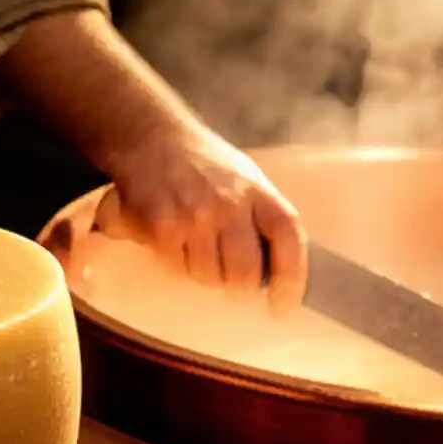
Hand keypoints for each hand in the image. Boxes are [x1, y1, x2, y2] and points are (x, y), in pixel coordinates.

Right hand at [96, 127, 308, 314]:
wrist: (150, 138)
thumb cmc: (203, 164)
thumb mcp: (246, 179)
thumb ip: (261, 217)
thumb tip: (275, 269)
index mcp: (258, 191)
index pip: (288, 238)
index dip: (292, 278)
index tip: (282, 304)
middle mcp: (228, 204)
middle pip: (245, 273)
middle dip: (240, 288)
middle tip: (233, 285)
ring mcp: (193, 216)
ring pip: (207, 277)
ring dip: (204, 274)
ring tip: (196, 251)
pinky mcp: (160, 227)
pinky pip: (176, 268)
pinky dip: (176, 265)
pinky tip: (173, 244)